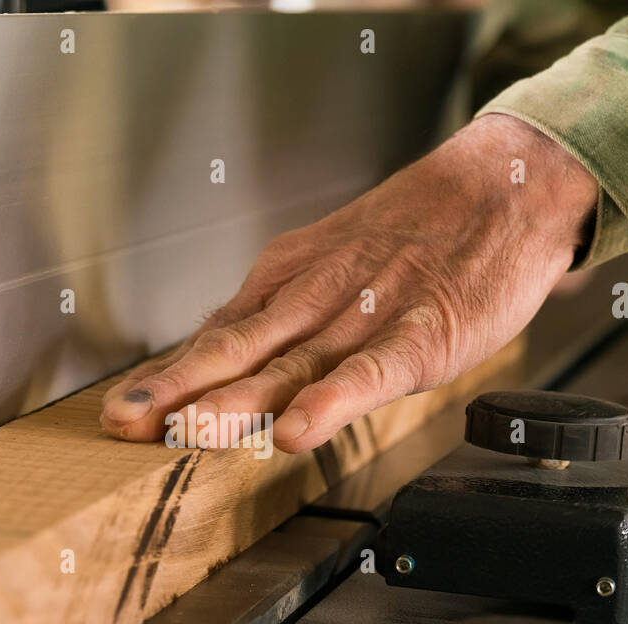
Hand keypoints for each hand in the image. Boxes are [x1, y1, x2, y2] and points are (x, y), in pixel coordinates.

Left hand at [99, 114, 598, 452]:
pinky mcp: (422, 335)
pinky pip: (371, 373)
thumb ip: (282, 311)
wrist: (506, 186)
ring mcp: (368, 315)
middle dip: (176, 389)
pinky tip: (297, 431)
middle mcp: (316, 294)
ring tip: (190, 432)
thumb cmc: (420, 233)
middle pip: (237, 347)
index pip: (218, 333)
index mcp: (292, 276)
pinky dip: (332, 402)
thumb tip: (216, 354)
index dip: (167, 376)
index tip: (120, 413)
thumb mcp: (334, 260)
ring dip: (237, 400)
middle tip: (125, 423)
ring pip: (292, 362)